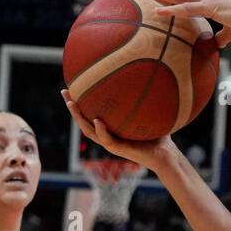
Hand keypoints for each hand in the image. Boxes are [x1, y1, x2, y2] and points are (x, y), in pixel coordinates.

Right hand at [60, 89, 183, 180]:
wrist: (166, 155)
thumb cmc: (158, 134)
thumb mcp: (149, 113)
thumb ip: (144, 99)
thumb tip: (147, 75)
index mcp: (111, 128)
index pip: (90, 115)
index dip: (80, 104)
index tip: (72, 88)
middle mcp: (108, 136)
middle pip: (84, 122)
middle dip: (72, 108)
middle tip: (65, 92)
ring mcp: (112, 144)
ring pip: (90, 131)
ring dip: (79, 118)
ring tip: (72, 104)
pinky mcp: (120, 150)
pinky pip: (107, 139)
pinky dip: (101, 130)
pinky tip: (97, 120)